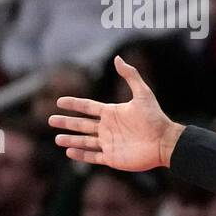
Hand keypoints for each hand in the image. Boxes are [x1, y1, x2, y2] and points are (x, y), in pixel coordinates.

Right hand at [50, 56, 183, 169]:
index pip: (88, 107)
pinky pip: (93, 156)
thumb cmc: (155, 118)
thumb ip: (130, 76)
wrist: (165, 142)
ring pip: (85, 141)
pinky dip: (81, 155)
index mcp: (112, 113)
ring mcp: (110, 143)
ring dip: (71, 140)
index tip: (59, 102)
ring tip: (57, 139)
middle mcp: (109, 128)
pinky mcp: (113, 158)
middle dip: (67, 123)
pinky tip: (69, 152)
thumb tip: (118, 58)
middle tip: (50, 120)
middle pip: (82, 125)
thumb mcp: (143, 94)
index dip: (74, 104)